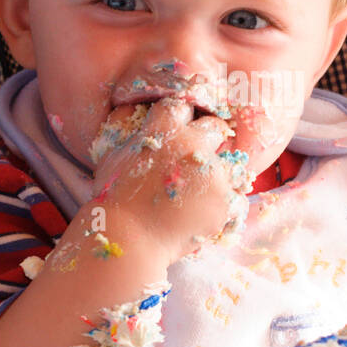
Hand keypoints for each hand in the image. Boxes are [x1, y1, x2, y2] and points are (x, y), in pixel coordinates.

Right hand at [88, 96, 265, 261]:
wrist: (130, 239)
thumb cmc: (113, 199)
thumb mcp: (110, 155)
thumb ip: (123, 127)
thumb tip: (131, 109)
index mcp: (164, 130)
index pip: (181, 106)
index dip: (180, 119)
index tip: (177, 132)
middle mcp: (193, 145)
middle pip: (215, 126)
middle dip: (209, 137)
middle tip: (196, 158)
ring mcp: (212, 173)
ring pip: (229, 163)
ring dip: (217, 173)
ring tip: (200, 191)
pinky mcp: (224, 200)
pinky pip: (235, 197)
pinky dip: (223, 204)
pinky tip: (205, 211)